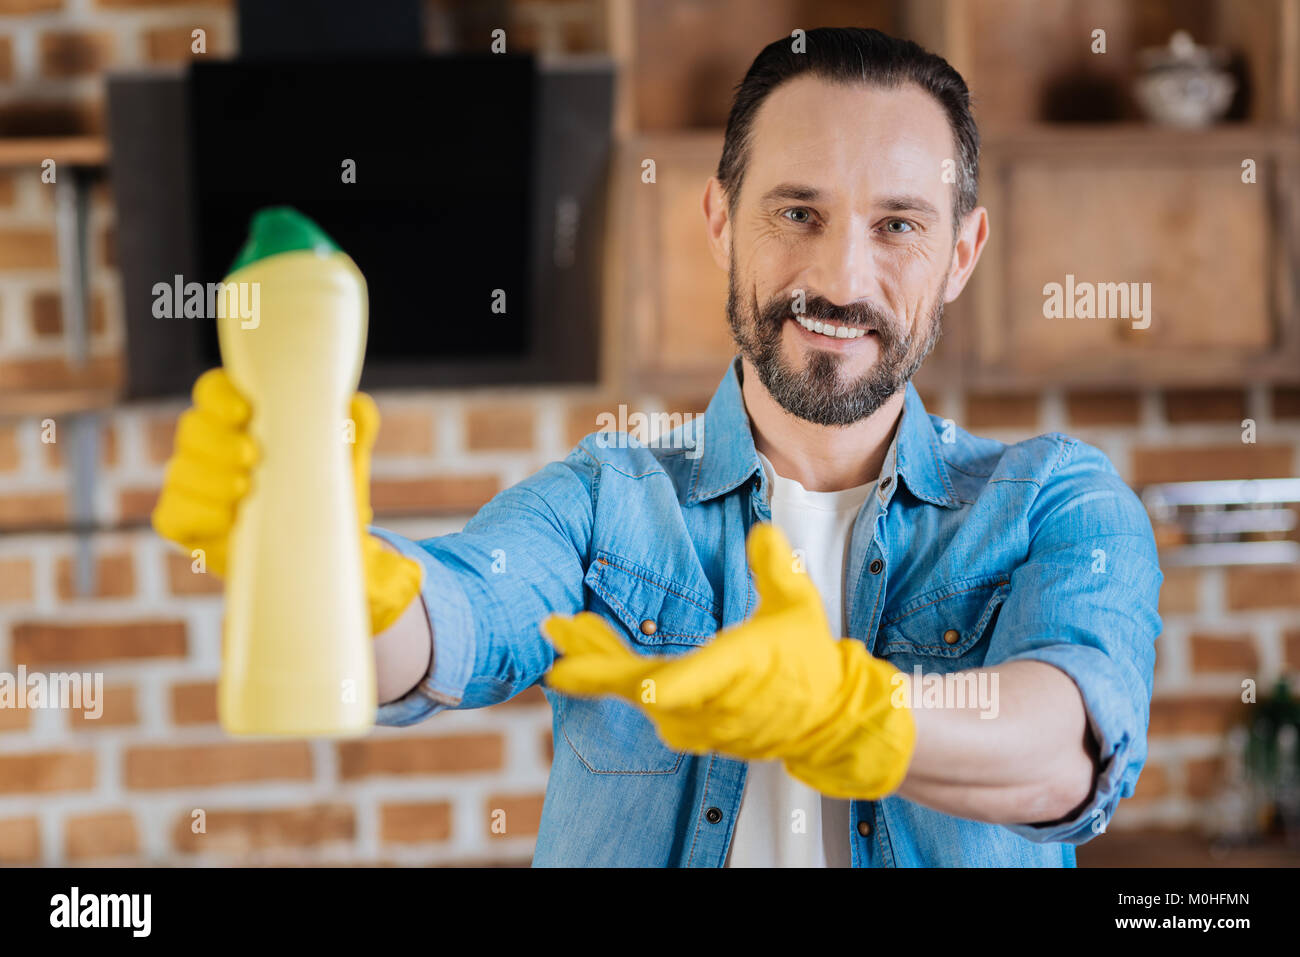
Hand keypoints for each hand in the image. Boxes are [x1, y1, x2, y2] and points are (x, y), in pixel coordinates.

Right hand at [151, 368, 422, 635]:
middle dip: (218, 442)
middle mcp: (208, 447)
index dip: (221, 397)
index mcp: (239, 419)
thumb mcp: (345, 463)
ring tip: (246, 490)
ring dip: (210, 480)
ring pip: (180, 470)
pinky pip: (171, 514)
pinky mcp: (183, 524)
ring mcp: (191, 485)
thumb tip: (356, 406)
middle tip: (253, 458)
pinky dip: (197, 516)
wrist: (324, 553)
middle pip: (192, 428)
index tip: (246, 412)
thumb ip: (353, 431)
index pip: (213, 391)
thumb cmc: (327, 494)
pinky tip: (229, 521)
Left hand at [541, 523, 915, 798]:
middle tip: (555, 627)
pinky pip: (641, 700)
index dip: (659, 683)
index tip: (629, 680)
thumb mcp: (801, 605)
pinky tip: (587, 650)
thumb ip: (778, 568)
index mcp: (741, 670)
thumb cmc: (808, 658)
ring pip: (634, 691)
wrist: (823, 719)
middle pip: (641, 687)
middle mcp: (711, 704)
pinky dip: (612, 674)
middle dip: (594, 658)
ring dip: (595, 660)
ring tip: (562, 627)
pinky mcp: (686, 730)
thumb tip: (763, 532)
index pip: (694, 681)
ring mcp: (696, 723)